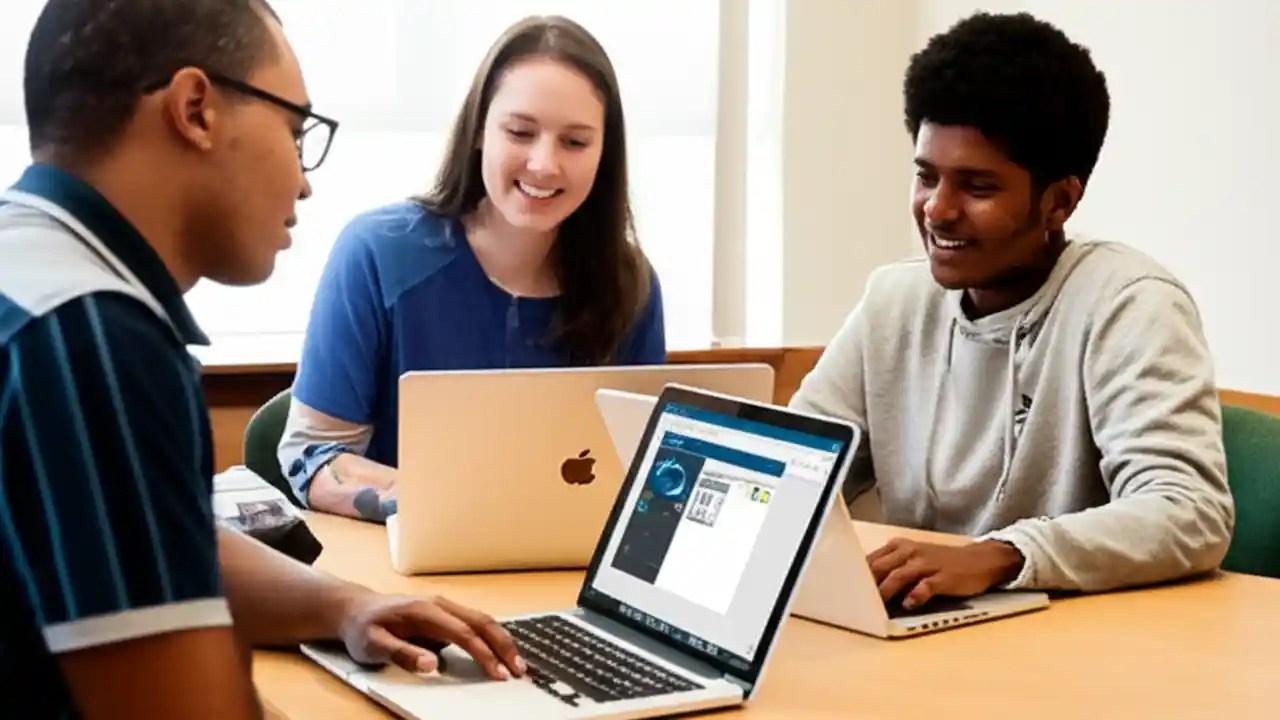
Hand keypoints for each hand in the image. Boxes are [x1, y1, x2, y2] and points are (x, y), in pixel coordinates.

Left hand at [337, 590, 525, 680]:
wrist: (356, 610)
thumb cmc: (364, 628)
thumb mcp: (373, 645)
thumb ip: (401, 654)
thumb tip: (432, 664)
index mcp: (425, 611)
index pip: (463, 633)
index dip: (483, 654)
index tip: (498, 674)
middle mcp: (440, 605)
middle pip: (481, 622)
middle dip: (503, 645)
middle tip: (520, 669)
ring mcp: (444, 607)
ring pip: (482, 620)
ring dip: (502, 641)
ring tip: (517, 663)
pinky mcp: (445, 615)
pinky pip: (475, 623)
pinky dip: (492, 637)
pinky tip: (500, 651)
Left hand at [867, 538, 1023, 609]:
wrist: (980, 560)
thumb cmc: (940, 562)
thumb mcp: (913, 558)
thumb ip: (890, 568)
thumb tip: (863, 587)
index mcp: (899, 547)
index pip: (869, 560)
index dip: (855, 577)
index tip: (842, 591)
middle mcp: (910, 551)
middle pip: (880, 568)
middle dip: (865, 586)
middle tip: (853, 603)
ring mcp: (927, 563)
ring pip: (898, 576)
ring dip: (885, 592)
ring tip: (875, 607)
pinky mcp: (944, 576)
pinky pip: (926, 585)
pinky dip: (915, 595)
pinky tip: (908, 604)